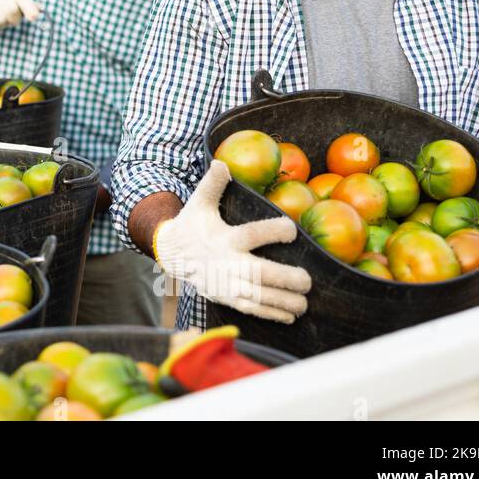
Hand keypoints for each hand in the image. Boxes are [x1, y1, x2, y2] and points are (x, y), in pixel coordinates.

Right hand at [153, 160, 311, 323]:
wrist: (172, 254)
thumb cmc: (192, 225)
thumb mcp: (199, 203)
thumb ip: (212, 184)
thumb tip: (221, 162)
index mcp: (225, 238)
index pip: (253, 234)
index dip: (275, 231)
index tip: (292, 229)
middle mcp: (227, 263)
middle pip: (260, 273)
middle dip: (286, 278)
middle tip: (307, 280)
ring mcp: (227, 284)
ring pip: (259, 296)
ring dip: (283, 301)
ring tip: (304, 301)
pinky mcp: (226, 297)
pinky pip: (251, 309)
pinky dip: (271, 314)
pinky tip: (290, 315)